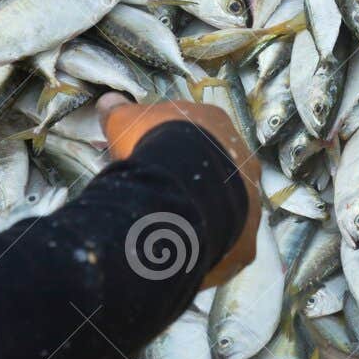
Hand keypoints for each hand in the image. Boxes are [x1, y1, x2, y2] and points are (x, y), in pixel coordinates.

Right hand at [97, 94, 259, 287]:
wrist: (177, 188)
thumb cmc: (155, 145)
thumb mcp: (127, 121)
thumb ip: (119, 111)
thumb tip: (108, 100)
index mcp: (219, 127)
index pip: (198, 135)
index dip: (172, 147)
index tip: (151, 159)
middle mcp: (244, 164)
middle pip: (216, 175)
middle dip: (190, 184)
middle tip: (160, 196)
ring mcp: (251, 205)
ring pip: (225, 213)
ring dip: (200, 218)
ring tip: (167, 230)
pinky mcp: (245, 243)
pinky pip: (224, 250)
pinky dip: (204, 252)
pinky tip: (180, 258)